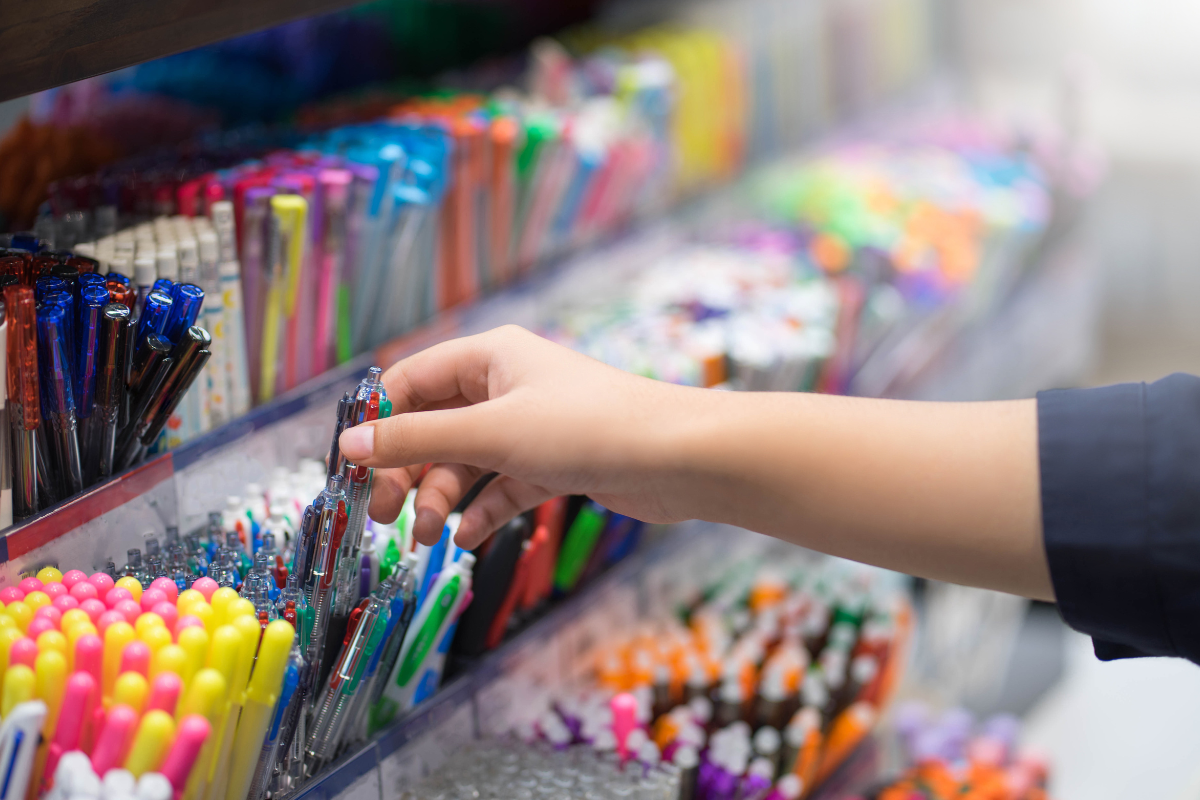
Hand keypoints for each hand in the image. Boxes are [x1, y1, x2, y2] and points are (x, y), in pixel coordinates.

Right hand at [338, 325, 701, 548]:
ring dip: (443, 498)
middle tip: (385, 514)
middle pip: (435, 427)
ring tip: (429, 536)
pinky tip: (468, 537)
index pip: (411, 381)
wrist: (679, 458)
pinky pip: (502, 486)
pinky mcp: (555, 463)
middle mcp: (507, 386)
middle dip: (407, 471)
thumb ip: (417, 440)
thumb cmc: (588, 428)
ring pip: (467, 461)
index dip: (378, 422)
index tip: (351, 468)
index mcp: (489, 357)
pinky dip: (482, 510)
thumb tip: (347, 445)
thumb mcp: (491, 434)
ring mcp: (531, 426)